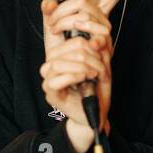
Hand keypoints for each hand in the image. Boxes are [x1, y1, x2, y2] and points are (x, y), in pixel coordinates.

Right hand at [40, 1, 112, 133]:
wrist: (97, 113)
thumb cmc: (97, 89)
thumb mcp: (102, 66)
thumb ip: (99, 51)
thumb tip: (97, 39)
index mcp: (62, 57)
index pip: (71, 40)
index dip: (89, 45)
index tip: (103, 57)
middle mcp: (51, 67)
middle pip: (64, 51)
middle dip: (87, 57)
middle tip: (100, 68)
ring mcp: (49, 81)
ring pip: (56, 64)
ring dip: (80, 67)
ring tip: (93, 73)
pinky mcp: (51, 95)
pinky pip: (54, 81)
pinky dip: (72, 76)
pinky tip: (83, 78)